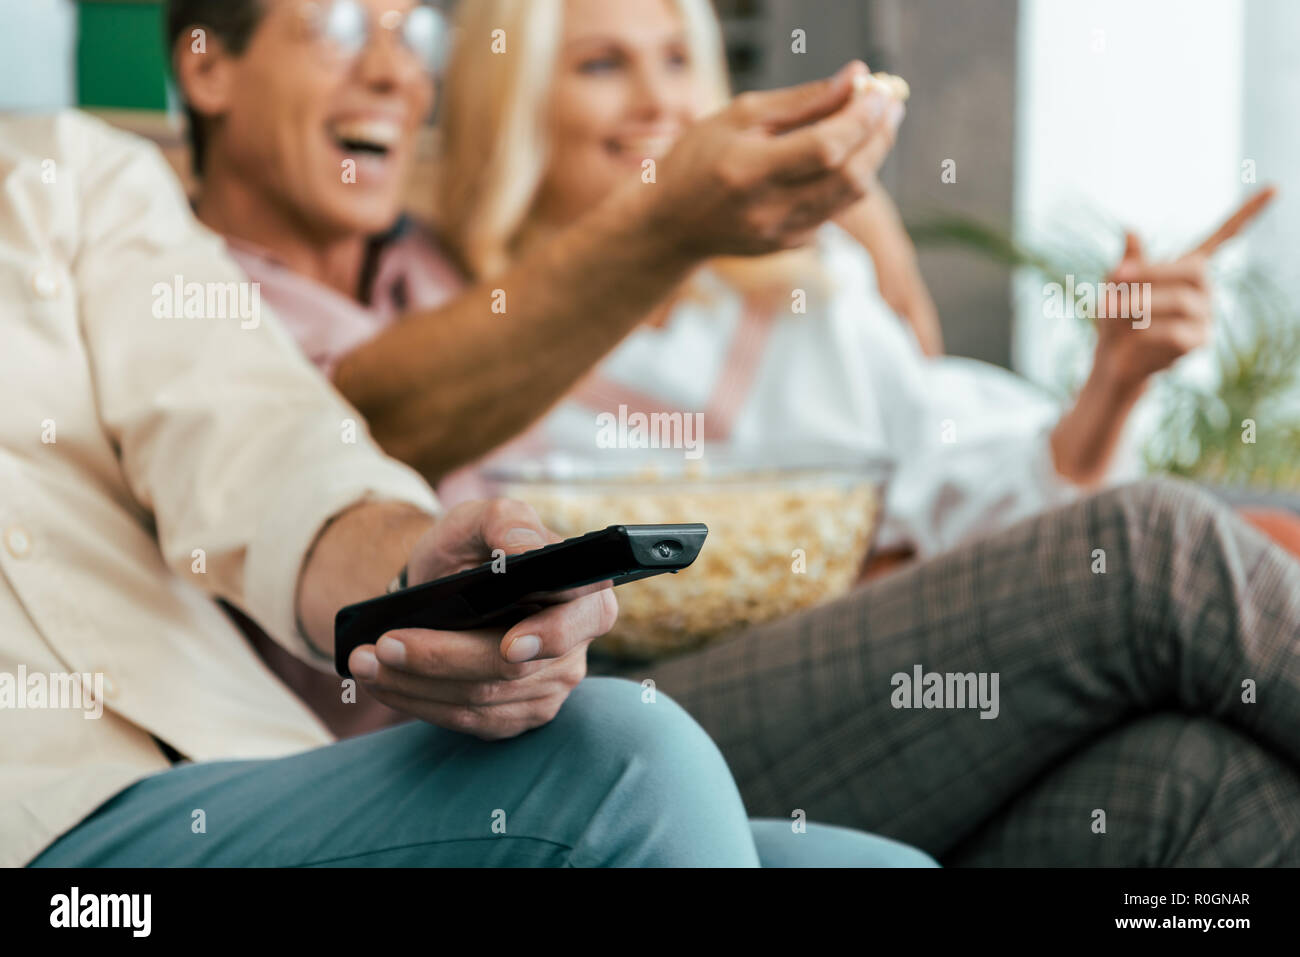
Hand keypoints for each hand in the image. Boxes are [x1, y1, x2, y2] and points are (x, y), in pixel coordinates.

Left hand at [347, 499, 617, 739]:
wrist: (444, 586)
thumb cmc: (471, 547)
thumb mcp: (482, 519)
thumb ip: (506, 521)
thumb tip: (524, 549)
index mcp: (584, 594)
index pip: (581, 618)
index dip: (549, 636)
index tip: (508, 645)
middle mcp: (575, 649)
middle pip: (512, 668)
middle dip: (442, 658)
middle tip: (382, 645)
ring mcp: (548, 689)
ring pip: (481, 699)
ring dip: (415, 683)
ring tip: (363, 662)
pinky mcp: (515, 716)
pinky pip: (468, 721)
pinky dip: (417, 702)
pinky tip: (382, 682)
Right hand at [642, 61, 905, 257]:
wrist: (670, 224)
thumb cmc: (698, 159)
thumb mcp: (739, 116)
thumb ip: (800, 101)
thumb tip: (854, 78)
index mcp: (750, 172)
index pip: (826, 147)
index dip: (861, 118)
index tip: (879, 90)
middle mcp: (770, 210)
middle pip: (849, 176)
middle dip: (878, 135)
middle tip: (889, 102)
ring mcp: (783, 234)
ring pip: (851, 195)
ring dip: (872, 156)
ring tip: (874, 122)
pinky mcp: (791, 245)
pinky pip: (836, 208)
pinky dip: (848, 177)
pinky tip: (841, 155)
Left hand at [1093, 186, 1276, 392]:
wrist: (1114, 360)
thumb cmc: (1117, 316)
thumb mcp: (1117, 285)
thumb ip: (1128, 261)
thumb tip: (1130, 229)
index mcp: (1189, 268)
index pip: (1225, 236)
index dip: (1248, 213)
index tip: (1274, 187)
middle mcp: (1205, 289)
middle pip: (1193, 270)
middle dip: (1151, 273)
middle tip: (1113, 276)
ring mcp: (1205, 316)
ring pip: (1180, 303)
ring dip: (1138, 304)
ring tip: (1108, 308)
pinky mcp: (1198, 342)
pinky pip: (1173, 332)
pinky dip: (1143, 332)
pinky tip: (1131, 336)